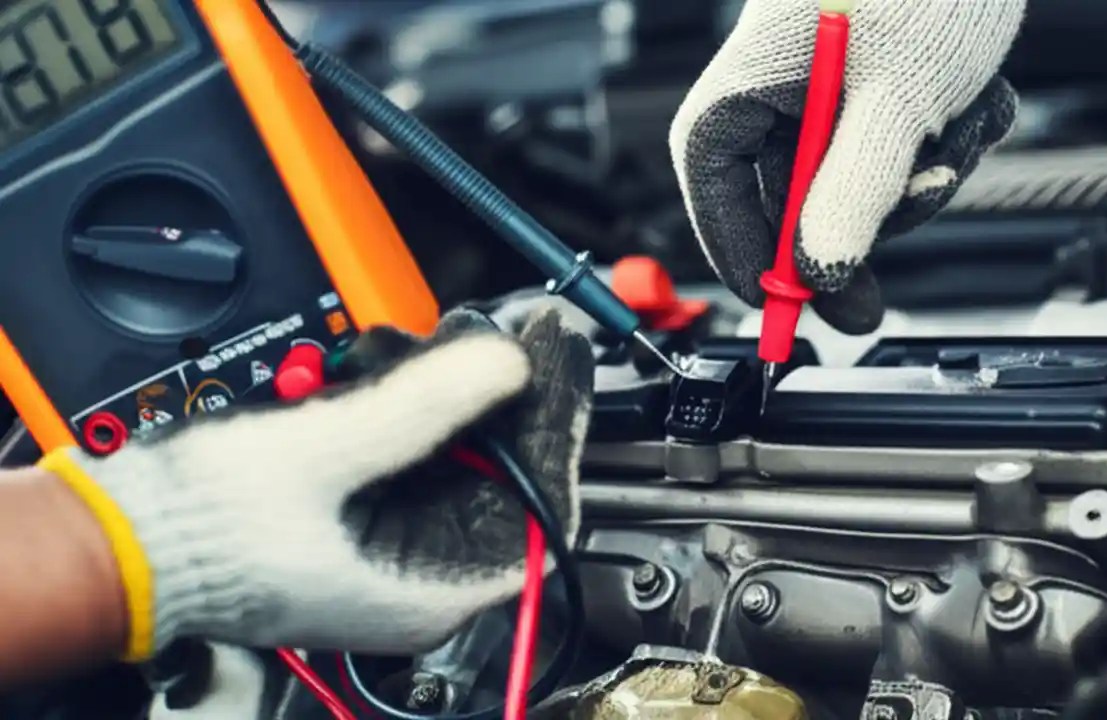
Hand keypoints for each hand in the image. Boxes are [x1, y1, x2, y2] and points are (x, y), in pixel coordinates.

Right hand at [36, 308, 593, 659]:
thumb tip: (507, 361)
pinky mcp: (364, 511)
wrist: (123, 534)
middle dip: (501, 398)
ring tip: (452, 342)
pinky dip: (414, 404)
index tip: (560, 357)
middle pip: (506, 471)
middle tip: (505, 336)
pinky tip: (405, 366)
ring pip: (462, 454)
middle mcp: (424, 575)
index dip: (557, 426)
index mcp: (434, 592)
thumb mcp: (328, 453)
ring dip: (455, 393)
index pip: (541, 505)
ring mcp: (394, 543)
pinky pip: (416, 451)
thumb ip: (422, 406)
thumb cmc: (205, 531)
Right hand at [671, 0, 1025, 332]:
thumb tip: (818, 271)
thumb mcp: (895, 101)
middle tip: (872, 299)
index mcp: (750, 78)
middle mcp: (783, 82)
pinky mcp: (887, 77)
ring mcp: (836, 80)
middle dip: (853, 230)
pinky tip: (972, 101)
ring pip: (858, 178)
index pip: (713, 180)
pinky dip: (944, 139)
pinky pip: (903, 144)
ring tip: (958, 129)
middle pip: (791, 194)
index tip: (778, 305)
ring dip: (916, 178)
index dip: (741, 252)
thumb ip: (852, 193)